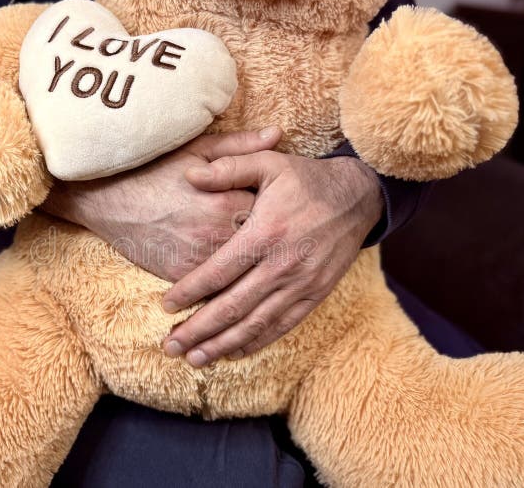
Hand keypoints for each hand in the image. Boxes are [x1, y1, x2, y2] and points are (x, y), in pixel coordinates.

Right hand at [40, 128, 283, 281]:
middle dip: (278, 252)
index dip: (286, 216)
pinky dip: (226, 290)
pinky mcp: (181, 275)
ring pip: (241, 275)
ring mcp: (199, 258)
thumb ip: (241, 147)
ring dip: (257, 277)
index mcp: (229, 200)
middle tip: (295, 253)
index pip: (275, 214)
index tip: (296, 216)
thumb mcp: (199, 148)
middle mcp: (218, 233)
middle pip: (263, 250)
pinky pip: (212, 289)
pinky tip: (242, 295)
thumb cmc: (155, 169)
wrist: (108, 198)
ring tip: (274, 279)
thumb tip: (277, 134)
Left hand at [162, 149, 382, 366]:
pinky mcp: (315, 295)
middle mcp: (283, 264)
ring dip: (222, 345)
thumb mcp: (268, 163)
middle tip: (170, 347)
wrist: (357, 197)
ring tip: (194, 360)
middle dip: (198, 330)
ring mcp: (301, 284)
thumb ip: (228, 168)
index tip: (166, 307)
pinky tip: (232, 353)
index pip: (218, 271)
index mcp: (266, 232)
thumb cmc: (305, 179)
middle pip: (232, 307)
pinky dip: (256, 343)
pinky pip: (281, 326)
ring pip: (255, 324)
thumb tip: (189, 175)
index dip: (190, 292)